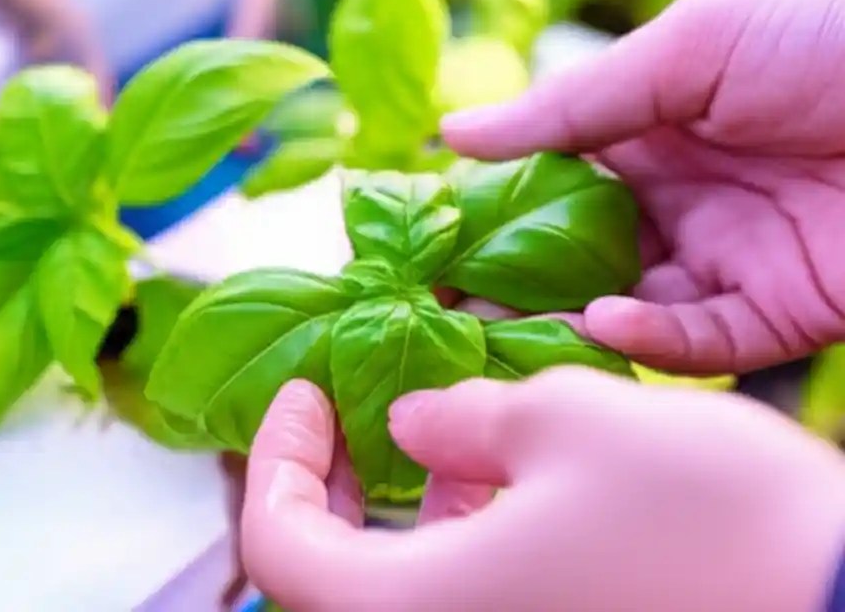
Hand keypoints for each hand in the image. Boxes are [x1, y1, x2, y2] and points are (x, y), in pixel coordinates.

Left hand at [242, 374, 844, 611]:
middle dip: (332, 489)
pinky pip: (469, 608)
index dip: (273, 458)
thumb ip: (464, 418)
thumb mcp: (570, 425)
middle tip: (354, 417)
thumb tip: (411, 425)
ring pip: (404, 595)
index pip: (274, 545)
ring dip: (404, 518)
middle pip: (328, 578)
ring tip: (448, 445)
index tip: (306, 393)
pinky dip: (465, 551)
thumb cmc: (710, 526)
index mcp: (411, 610)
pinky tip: (513, 495)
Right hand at [442, 0, 844, 374]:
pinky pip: (702, 340)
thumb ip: (572, 104)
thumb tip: (452, 136)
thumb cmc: (834, 32)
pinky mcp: (784, 310)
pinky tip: (606, 321)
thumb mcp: (691, 47)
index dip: (489, 208)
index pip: (551, 179)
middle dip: (510, 283)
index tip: (425, 236)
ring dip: (564, 321)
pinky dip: (650, 339)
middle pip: (578, 254)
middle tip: (440, 308)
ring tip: (503, 330)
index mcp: (656, 126)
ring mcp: (731, 256)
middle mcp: (685, 197)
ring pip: (627, 307)